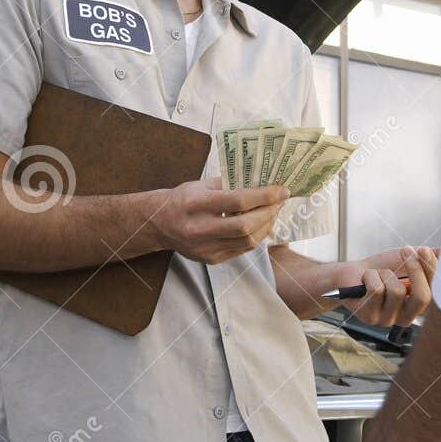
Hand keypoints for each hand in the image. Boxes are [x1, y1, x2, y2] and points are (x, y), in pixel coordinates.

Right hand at [146, 177, 288, 264]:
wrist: (158, 224)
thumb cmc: (182, 199)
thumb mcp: (201, 185)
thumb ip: (230, 184)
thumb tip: (261, 182)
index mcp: (196, 204)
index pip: (238, 200)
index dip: (265, 196)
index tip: (281, 189)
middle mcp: (200, 228)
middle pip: (246, 226)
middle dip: (269, 212)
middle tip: (280, 201)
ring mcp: (205, 248)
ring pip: (248, 241)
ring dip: (266, 225)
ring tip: (273, 211)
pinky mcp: (211, 259)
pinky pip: (242, 249)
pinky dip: (256, 236)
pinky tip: (260, 224)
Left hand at [336, 246, 437, 326]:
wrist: (351, 274)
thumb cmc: (381, 269)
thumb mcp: (407, 261)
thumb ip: (428, 258)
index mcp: (419, 305)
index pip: (437, 292)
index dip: (432, 270)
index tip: (424, 249)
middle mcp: (407, 317)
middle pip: (423, 297)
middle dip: (415, 269)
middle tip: (405, 249)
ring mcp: (388, 320)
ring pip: (397, 291)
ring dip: (385, 273)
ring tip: (378, 274)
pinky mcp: (369, 317)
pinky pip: (377, 291)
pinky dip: (370, 276)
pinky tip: (365, 279)